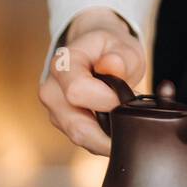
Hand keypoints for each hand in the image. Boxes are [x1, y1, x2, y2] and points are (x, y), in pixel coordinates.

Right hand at [38, 7, 145, 155]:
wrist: (96, 53)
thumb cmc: (110, 49)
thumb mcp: (122, 45)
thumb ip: (121, 57)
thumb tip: (112, 66)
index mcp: (63, 64)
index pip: (77, 91)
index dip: (107, 100)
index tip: (129, 97)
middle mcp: (52, 90)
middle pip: (77, 126)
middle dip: (111, 128)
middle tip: (133, 118)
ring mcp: (55, 111)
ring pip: (81, 138)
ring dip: (108, 135)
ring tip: (127, 119)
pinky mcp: (64, 125)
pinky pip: (86, 141)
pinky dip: (105, 139)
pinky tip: (117, 126)